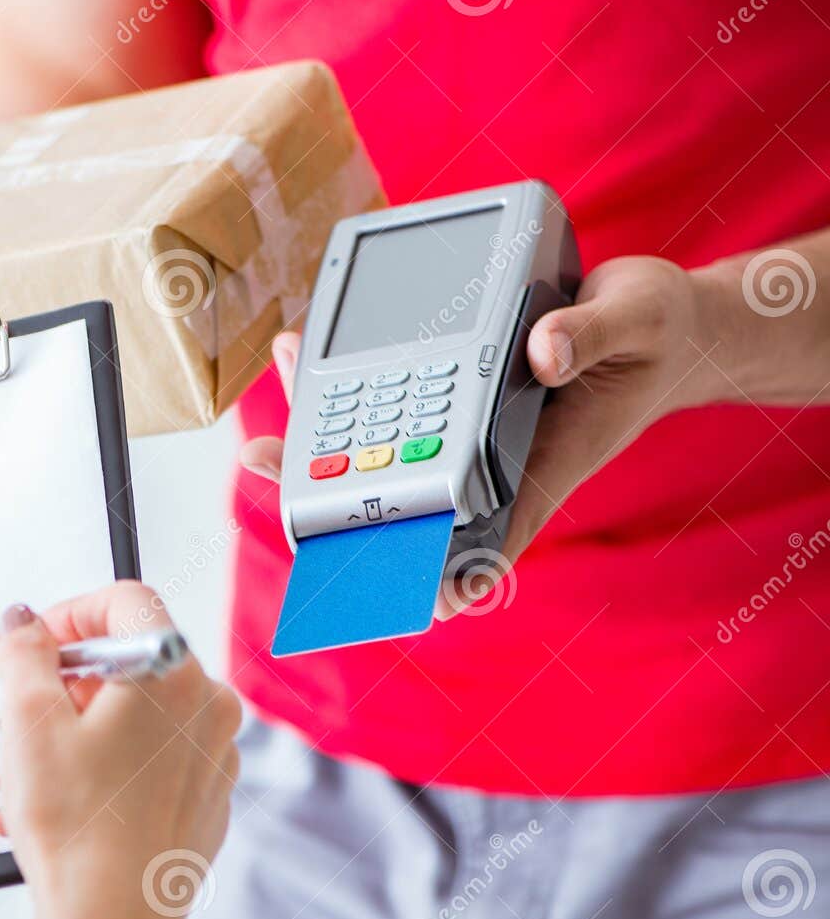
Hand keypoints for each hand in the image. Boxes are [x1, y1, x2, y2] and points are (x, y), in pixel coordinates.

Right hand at [0, 583, 241, 918]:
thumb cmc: (82, 831)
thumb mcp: (27, 719)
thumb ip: (23, 651)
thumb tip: (24, 623)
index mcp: (174, 672)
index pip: (125, 598)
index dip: (71, 613)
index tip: (40, 643)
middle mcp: (208, 707)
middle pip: (133, 658)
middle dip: (70, 682)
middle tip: (28, 716)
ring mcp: (213, 754)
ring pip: (140, 711)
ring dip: (82, 728)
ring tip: (33, 773)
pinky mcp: (206, 795)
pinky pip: (154, 755)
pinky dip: (110, 762)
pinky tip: (66, 797)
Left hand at [240, 257, 712, 614]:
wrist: (655, 317)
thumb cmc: (655, 335)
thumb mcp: (637, 320)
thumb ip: (591, 336)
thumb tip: (541, 352)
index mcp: (540, 460)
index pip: (483, 536)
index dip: (433, 575)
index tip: (386, 601)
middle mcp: (492, 455)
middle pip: (402, 497)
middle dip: (332, 500)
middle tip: (262, 468)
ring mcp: (468, 428)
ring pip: (382, 450)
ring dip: (320, 435)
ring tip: (266, 416)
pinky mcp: (455, 392)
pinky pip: (388, 400)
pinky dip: (345, 383)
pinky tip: (306, 353)